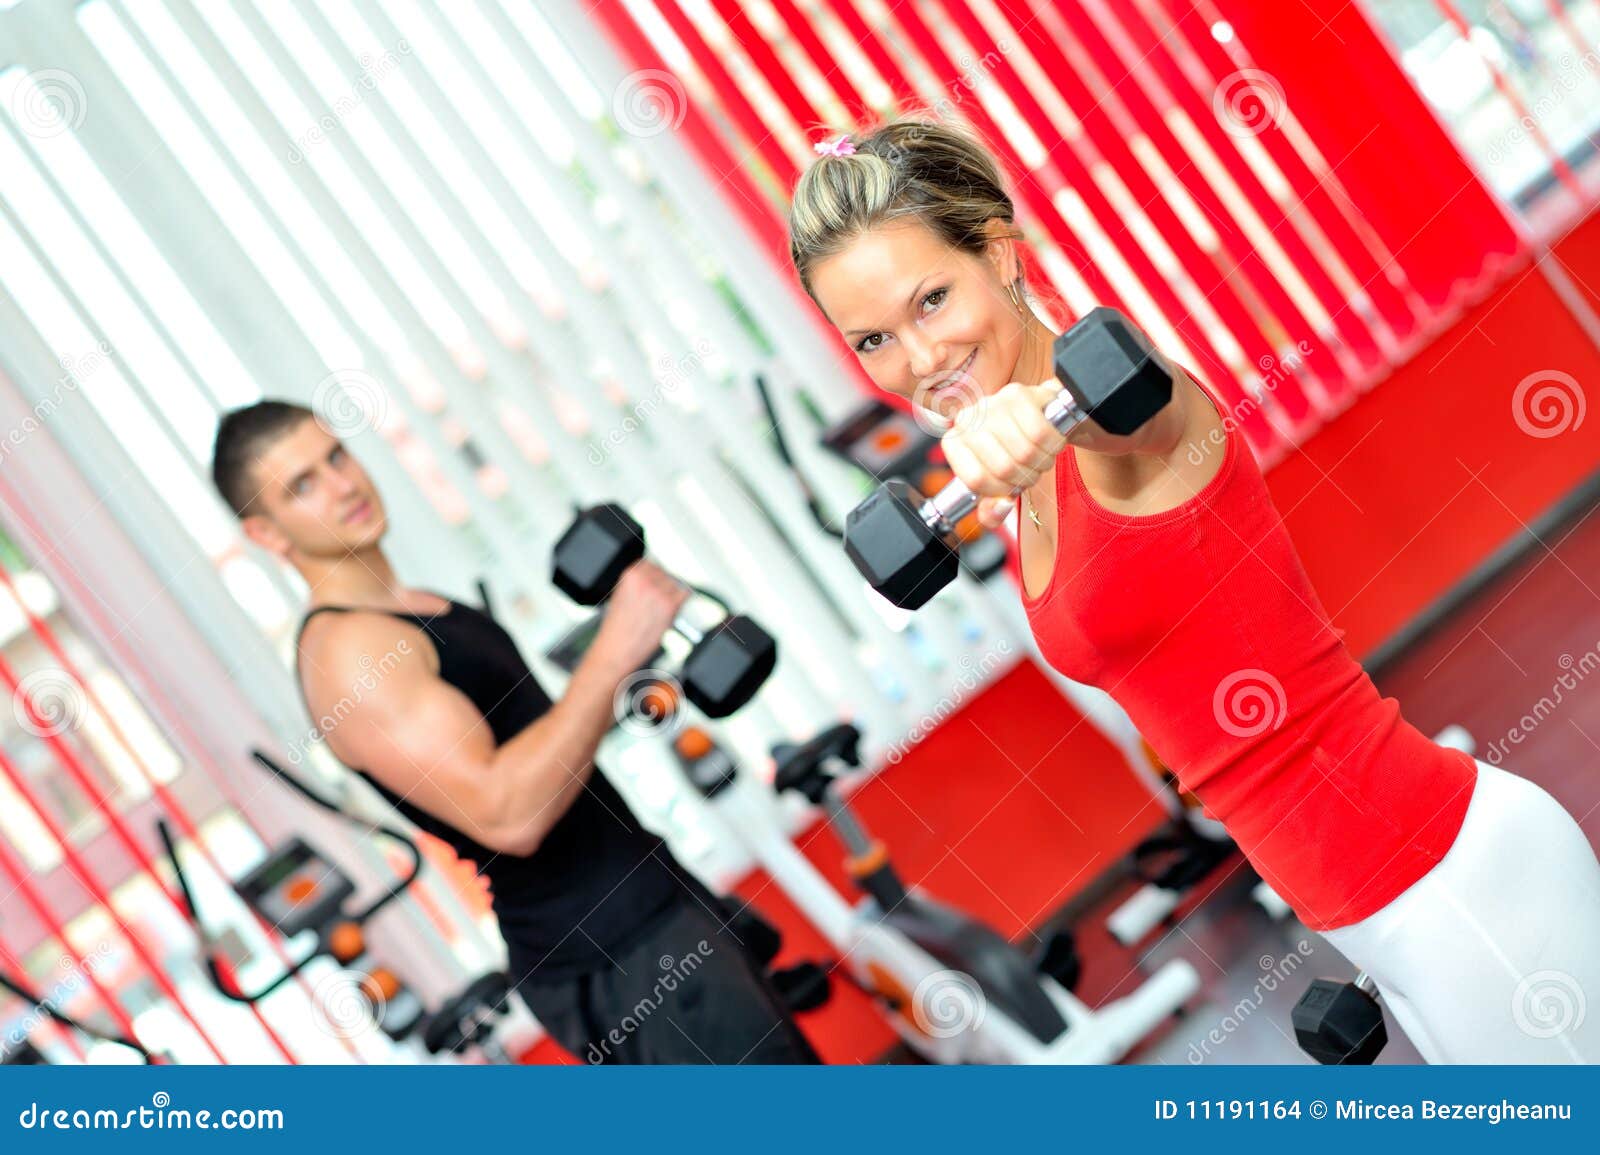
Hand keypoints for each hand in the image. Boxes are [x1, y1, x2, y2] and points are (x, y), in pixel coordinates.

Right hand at [590, 561, 689, 674]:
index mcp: (631, 574)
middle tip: (657, 602)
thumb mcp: (621, 595)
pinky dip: (681, 602)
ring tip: (660, 610)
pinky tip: (671, 611)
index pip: (652, 564)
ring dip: (673, 594)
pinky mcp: (670, 605)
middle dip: (664, 585)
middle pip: (666, 573)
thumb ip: (638, 584)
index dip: (655, 576)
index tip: (655, 584)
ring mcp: (659, 591)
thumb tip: (656, 579)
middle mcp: (645, 579)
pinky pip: (685, 595)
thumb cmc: (616, 630)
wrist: (616, 649)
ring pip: (677, 583)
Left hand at [942, 381, 1067, 528]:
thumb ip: (992, 509)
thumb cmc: (1017, 449)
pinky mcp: (1018, 394)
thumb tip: (999, 509)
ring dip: (1041, 463)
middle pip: (1003, 467)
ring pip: (1024, 452)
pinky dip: (1052, 444)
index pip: (975, 480)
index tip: (1009, 487)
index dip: (999, 490)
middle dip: (1025, 478)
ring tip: (1041, 456)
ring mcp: (992, 404)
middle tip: (1031, 471)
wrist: (1044, 414)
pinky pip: (1040, 432)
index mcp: (956, 443)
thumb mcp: (1001, 483)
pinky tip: (1050, 442)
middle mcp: (969, 420)